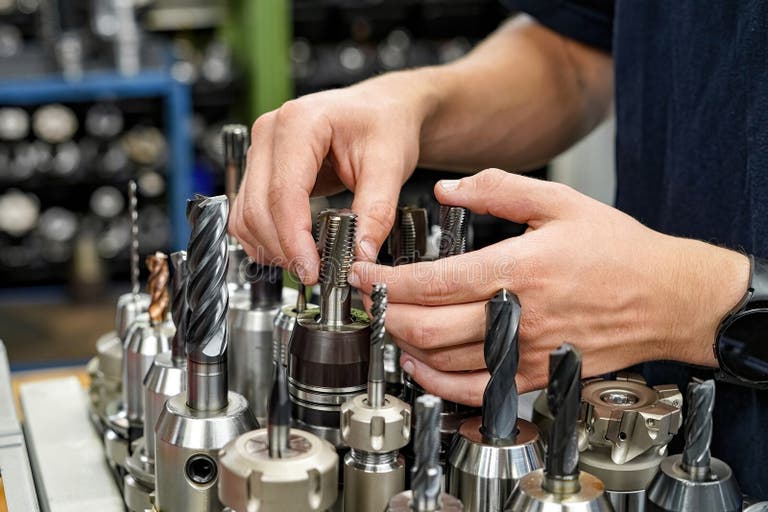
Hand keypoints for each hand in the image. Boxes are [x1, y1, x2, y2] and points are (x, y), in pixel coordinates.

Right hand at [228, 71, 438, 282]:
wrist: (380, 110)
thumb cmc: (383, 124)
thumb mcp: (390, 165)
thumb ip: (376, 212)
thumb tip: (360, 255)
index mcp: (298, 123)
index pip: (283, 194)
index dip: (295, 240)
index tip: (314, 270)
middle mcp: (269, 134)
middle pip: (258, 209)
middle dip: (285, 249)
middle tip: (317, 274)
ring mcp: (259, 152)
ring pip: (245, 216)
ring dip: (272, 248)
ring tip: (309, 263)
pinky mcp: (259, 170)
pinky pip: (246, 214)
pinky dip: (265, 238)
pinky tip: (293, 249)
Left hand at [349, 169, 748, 404]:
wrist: (666, 297)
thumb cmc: (618, 251)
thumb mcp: (559, 202)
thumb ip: (498, 188)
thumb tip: (445, 188)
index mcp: (518, 269)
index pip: (432, 282)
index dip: (385, 279)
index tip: (360, 272)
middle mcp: (517, 316)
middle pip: (426, 327)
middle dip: (384, 312)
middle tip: (365, 298)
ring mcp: (524, 353)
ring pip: (443, 362)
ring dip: (403, 344)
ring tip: (385, 324)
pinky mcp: (533, 376)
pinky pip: (473, 391)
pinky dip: (436, 382)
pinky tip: (420, 366)